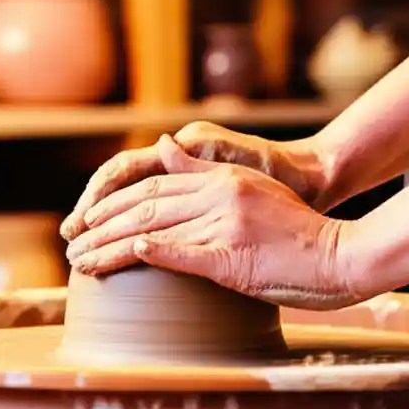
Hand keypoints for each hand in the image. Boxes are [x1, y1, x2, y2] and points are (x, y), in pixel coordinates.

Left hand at [65, 136, 363, 310]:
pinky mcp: (234, 257)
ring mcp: (226, 225)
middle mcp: (218, 195)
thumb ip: (201, 169)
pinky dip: (153, 253)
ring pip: (153, 232)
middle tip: (70, 243)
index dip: (110, 202)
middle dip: (99, 226)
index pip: (150, 187)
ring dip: (110, 248)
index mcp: (218, 179)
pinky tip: (126, 257)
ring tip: (81, 261)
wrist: (339, 254)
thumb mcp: (247, 187)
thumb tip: (162, 146)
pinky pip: (185, 253)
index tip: (83, 218)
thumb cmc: (294, 228)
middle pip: (143, 207)